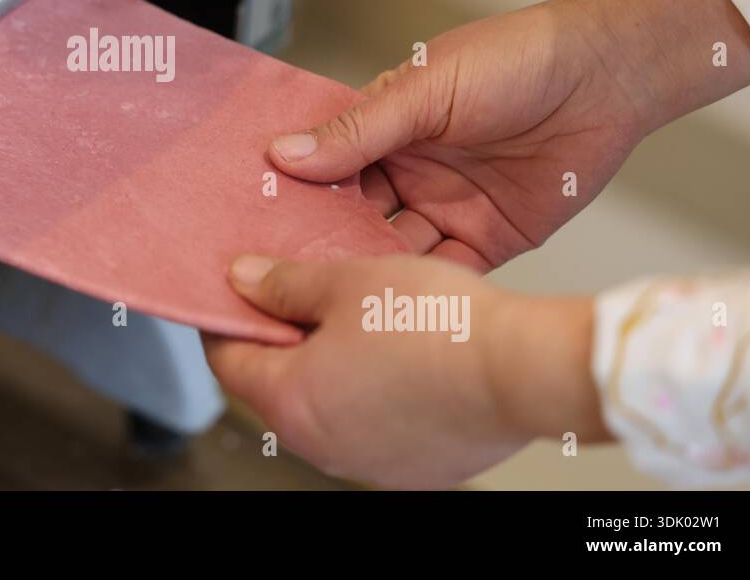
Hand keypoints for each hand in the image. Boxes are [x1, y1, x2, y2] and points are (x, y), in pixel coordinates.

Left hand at [204, 253, 604, 488]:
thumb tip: (243, 281)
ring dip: (331, 365)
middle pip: (277, 386)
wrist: (522, 371)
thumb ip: (284, 284)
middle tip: (301, 293)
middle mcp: (321, 446)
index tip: (235, 293)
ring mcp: (369, 463)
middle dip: (283, 339)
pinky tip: (399, 354)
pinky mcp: (414, 468)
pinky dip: (373, 391)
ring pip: (328, 405)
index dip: (227, 319)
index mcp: (290, 402)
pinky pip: (374, 424)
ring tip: (358, 317)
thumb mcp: (345, 282)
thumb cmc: (435, 327)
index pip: (228, 361)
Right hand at [268, 0, 749, 269]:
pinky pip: (441, 274)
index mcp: (382, 128)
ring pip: (387, 251)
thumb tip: (282, 154)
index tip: (245, 219)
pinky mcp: (484, 241)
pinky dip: (416, 291)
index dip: (286, 191)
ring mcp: (443, 208)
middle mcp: (406, 172)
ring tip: (320, 299)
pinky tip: (386, 307)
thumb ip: (358, 130)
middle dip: (314, 241)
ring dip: (361, 272)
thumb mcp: (424, 90)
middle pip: (346, 217)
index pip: (320, 165)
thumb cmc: (514, 61)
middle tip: (271, 273)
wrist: (606, 77)